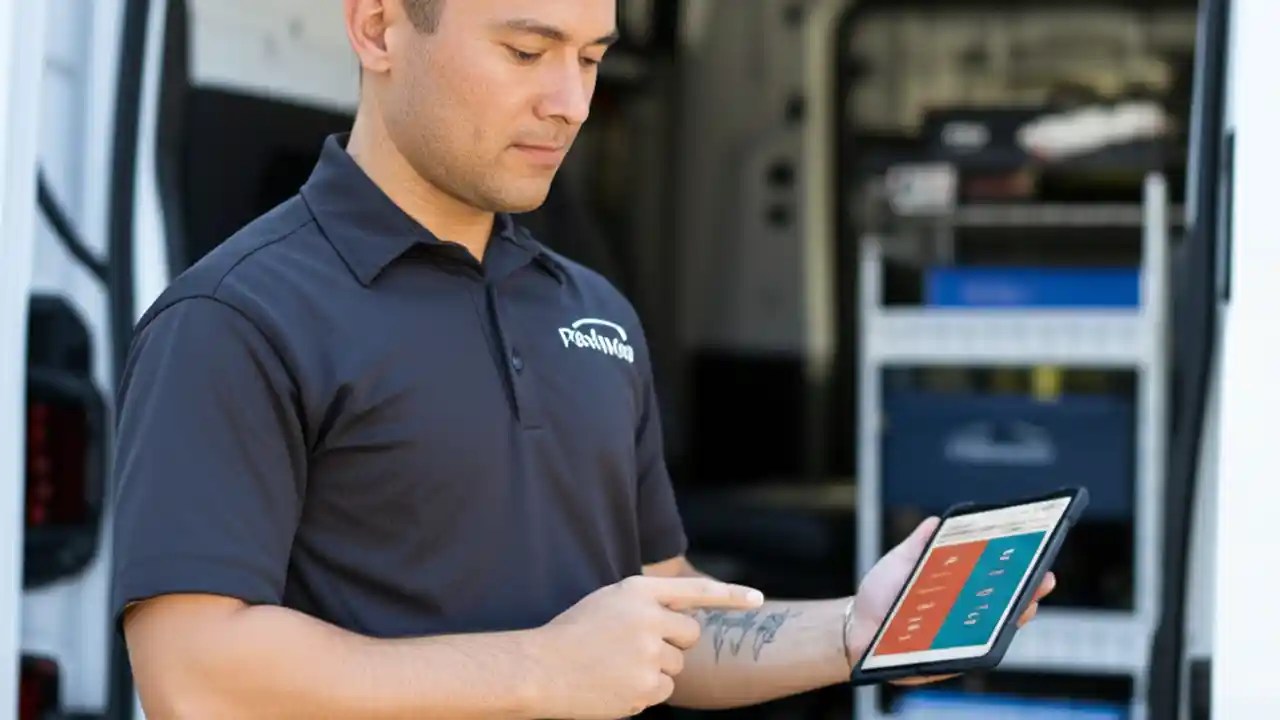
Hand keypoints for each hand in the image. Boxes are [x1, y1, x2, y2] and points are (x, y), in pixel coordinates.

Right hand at [530, 575, 765, 718]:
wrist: (540, 669)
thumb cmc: (574, 633)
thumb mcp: (610, 602)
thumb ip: (648, 605)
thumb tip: (688, 625)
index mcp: (638, 590)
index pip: (695, 590)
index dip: (731, 595)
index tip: (757, 600)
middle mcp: (648, 618)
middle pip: (691, 634)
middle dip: (674, 643)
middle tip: (637, 647)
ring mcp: (649, 655)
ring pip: (677, 666)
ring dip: (655, 669)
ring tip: (617, 666)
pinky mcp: (646, 688)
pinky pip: (663, 692)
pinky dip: (645, 692)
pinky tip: (615, 684)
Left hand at [846, 517, 1056, 685]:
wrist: (853, 627)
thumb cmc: (879, 596)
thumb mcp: (900, 563)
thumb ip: (920, 544)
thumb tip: (937, 521)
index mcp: (957, 596)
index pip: (997, 587)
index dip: (1020, 578)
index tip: (1040, 564)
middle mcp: (962, 621)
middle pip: (1004, 613)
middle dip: (1028, 597)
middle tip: (1042, 581)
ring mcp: (955, 644)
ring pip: (992, 637)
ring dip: (1012, 622)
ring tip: (1024, 606)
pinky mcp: (942, 664)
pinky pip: (966, 658)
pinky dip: (980, 645)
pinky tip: (989, 630)